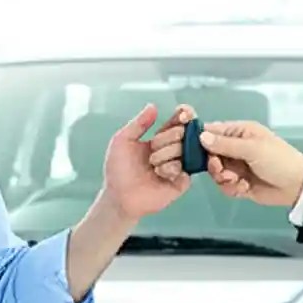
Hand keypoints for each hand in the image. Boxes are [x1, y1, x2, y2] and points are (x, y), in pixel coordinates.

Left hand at [99, 103, 195, 218]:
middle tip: (152, 151)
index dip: (183, 115)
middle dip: (166, 139)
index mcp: (161, 138)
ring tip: (152, 166)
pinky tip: (160, 174)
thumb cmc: (118, 169)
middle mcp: (172, 150)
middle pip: (182, 133)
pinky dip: (171, 169)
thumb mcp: (122, 140)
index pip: (178, 122)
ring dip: (165, 155)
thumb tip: (153, 105)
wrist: (119, 196)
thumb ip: (139, 123)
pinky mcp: (181, 182)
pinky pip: (185, 169)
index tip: (183, 112)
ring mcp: (179, 166)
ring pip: (184, 150)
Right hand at [197, 120, 302, 206]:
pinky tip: (244, 188)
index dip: (201, 139)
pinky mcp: (239, 183)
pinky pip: (224, 185)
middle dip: (213, 164)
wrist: (297, 186)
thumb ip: (226, 144)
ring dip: (223, 178)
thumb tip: (201, 136)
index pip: (213, 131)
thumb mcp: (252, 148)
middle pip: (210, 154)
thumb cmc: (278, 160)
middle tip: (222, 169)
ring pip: (215, 172)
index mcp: (240, 132)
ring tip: (236, 180)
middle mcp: (236, 148)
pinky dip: (231, 188)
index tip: (194, 149)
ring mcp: (237, 166)